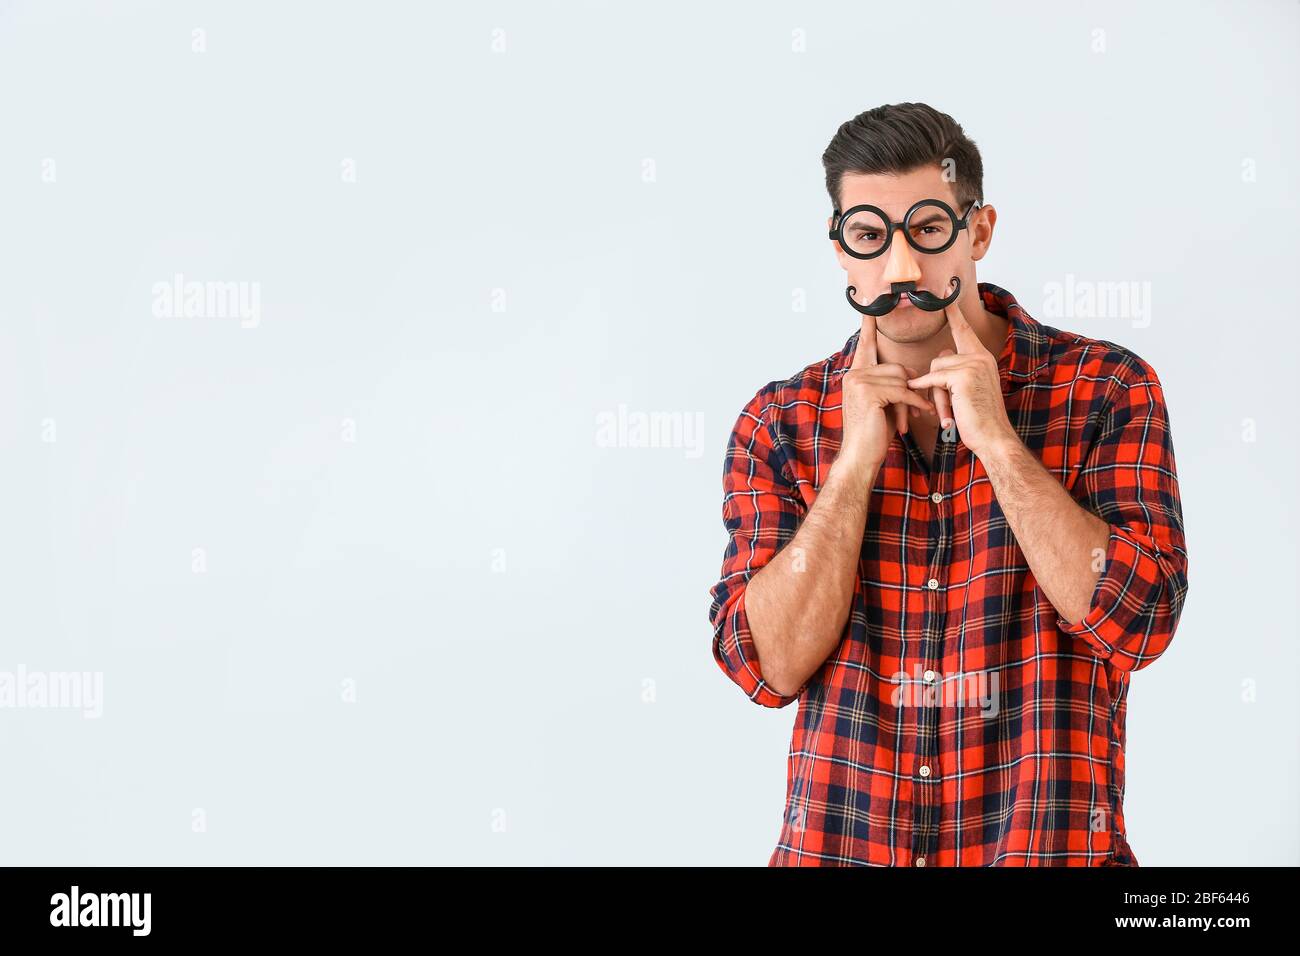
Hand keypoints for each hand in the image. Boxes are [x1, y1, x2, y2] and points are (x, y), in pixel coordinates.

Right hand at [840, 312, 934, 472]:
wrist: (860, 457)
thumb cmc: (874, 434)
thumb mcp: (884, 404)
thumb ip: (890, 385)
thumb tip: (909, 376)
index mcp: (855, 375)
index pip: (865, 345)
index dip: (869, 327)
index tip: (870, 308)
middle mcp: (854, 375)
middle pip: (896, 367)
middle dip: (911, 386)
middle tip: (920, 405)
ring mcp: (859, 382)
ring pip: (901, 379)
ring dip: (915, 397)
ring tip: (920, 414)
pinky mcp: (868, 392)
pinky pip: (902, 391)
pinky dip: (916, 403)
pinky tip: (922, 414)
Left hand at [905, 294, 1016, 459]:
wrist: (993, 437)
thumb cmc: (978, 418)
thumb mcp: (967, 389)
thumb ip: (956, 370)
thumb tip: (939, 357)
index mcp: (982, 357)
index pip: (964, 330)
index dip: (954, 313)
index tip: (947, 292)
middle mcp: (980, 356)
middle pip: (940, 357)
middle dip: (936, 383)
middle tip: (946, 407)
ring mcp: (973, 364)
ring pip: (935, 369)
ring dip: (935, 394)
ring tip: (948, 413)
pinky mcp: (964, 375)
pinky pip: (934, 379)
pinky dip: (929, 392)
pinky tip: (934, 410)